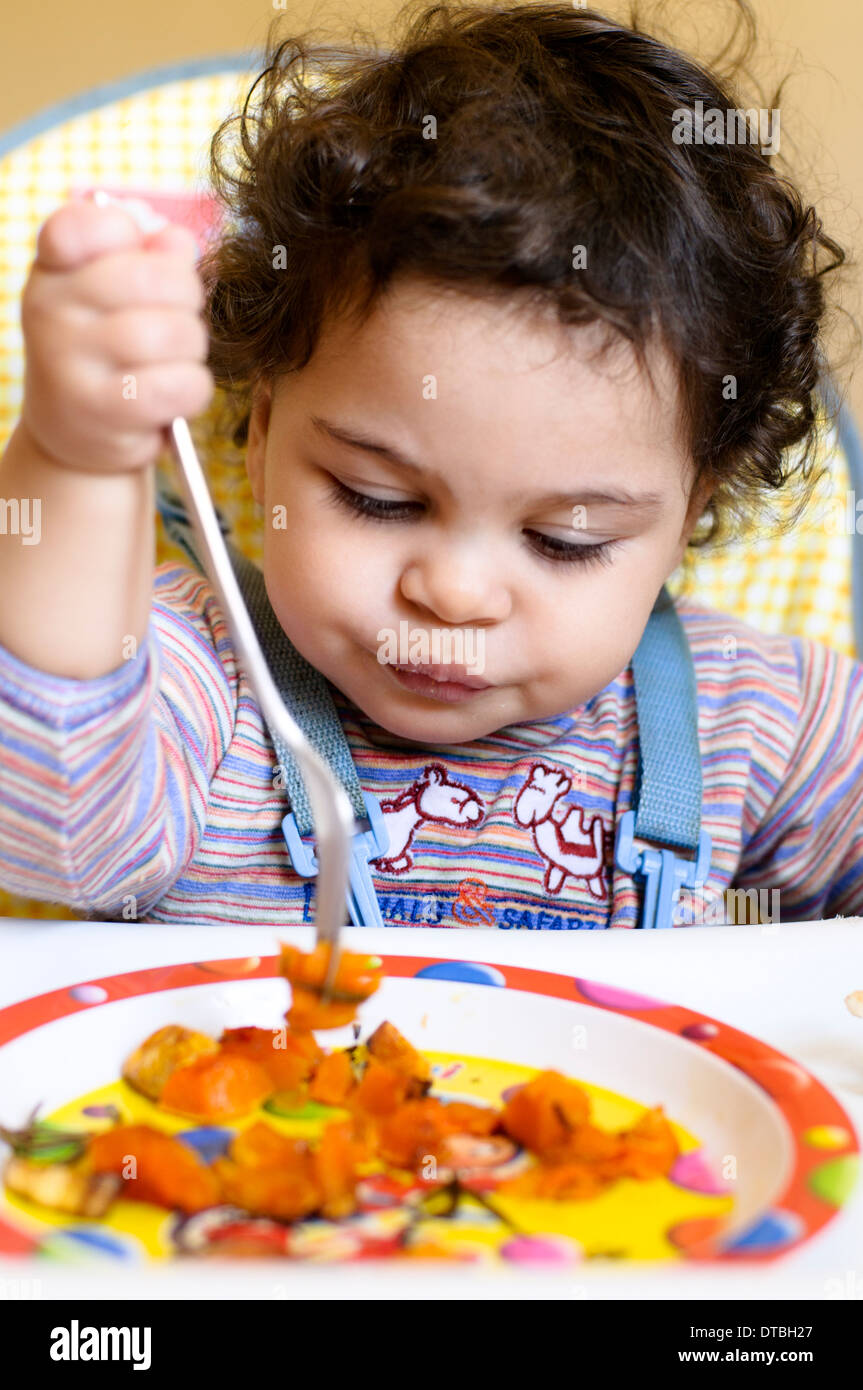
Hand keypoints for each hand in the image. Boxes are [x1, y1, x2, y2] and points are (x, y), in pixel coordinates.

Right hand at [19, 194, 213, 473]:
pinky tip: (177, 391)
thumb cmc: (108, 349)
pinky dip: (194, 388)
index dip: (129, 232)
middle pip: (155, 278)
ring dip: (193, 347)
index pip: (87, 223)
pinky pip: (179, 384)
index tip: (136, 257)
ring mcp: (69, 361)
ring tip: (177, 358)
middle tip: (179, 317)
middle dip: (188, 297)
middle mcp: (51, 308)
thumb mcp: (116, 294)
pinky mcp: (100, 411)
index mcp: (54, 267)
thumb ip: (150, 257)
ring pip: (172, 333)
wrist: (75, 430)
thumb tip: (177, 242)